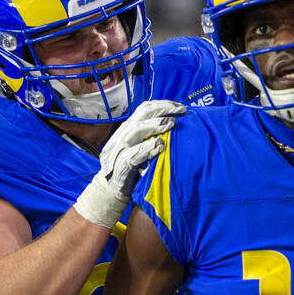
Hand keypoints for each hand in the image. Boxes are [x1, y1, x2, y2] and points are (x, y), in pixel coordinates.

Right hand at [73, 100, 185, 227]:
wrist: (113, 190)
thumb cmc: (133, 168)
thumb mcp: (143, 147)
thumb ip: (152, 136)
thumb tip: (174, 125)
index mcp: (129, 129)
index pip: (145, 109)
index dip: (162, 104)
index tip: (180, 107)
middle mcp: (123, 135)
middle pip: (141, 114)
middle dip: (162, 109)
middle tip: (180, 111)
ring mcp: (119, 149)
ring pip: (135, 130)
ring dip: (154, 125)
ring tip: (171, 124)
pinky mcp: (120, 165)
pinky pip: (132, 154)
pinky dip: (146, 149)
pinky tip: (159, 146)